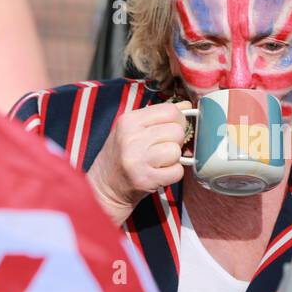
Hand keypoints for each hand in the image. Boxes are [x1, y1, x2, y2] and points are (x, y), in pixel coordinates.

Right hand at [86, 102, 190, 225]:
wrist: (104, 187)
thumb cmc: (122, 155)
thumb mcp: (133, 129)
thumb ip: (158, 116)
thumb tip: (187, 105)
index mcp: (129, 120)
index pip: (171, 111)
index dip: (178, 121)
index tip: (171, 129)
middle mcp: (131, 138)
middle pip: (176, 131)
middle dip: (175, 141)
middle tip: (162, 149)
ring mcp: (137, 159)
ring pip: (176, 151)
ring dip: (174, 159)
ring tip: (159, 162)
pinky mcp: (145, 179)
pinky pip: (177, 171)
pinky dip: (173, 174)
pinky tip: (159, 173)